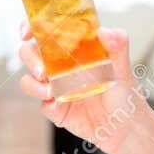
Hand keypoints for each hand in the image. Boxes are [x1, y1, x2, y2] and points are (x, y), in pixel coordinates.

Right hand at [16, 22, 143, 153]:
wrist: (125, 126)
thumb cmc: (124, 92)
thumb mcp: (123, 65)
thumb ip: (117, 45)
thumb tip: (104, 31)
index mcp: (72, 49)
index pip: (45, 32)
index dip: (31, 27)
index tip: (27, 32)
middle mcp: (60, 66)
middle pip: (29, 53)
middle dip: (30, 58)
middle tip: (42, 70)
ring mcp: (55, 88)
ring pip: (29, 80)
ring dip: (33, 84)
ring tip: (50, 91)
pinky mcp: (56, 109)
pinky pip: (42, 105)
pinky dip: (47, 105)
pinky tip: (59, 106)